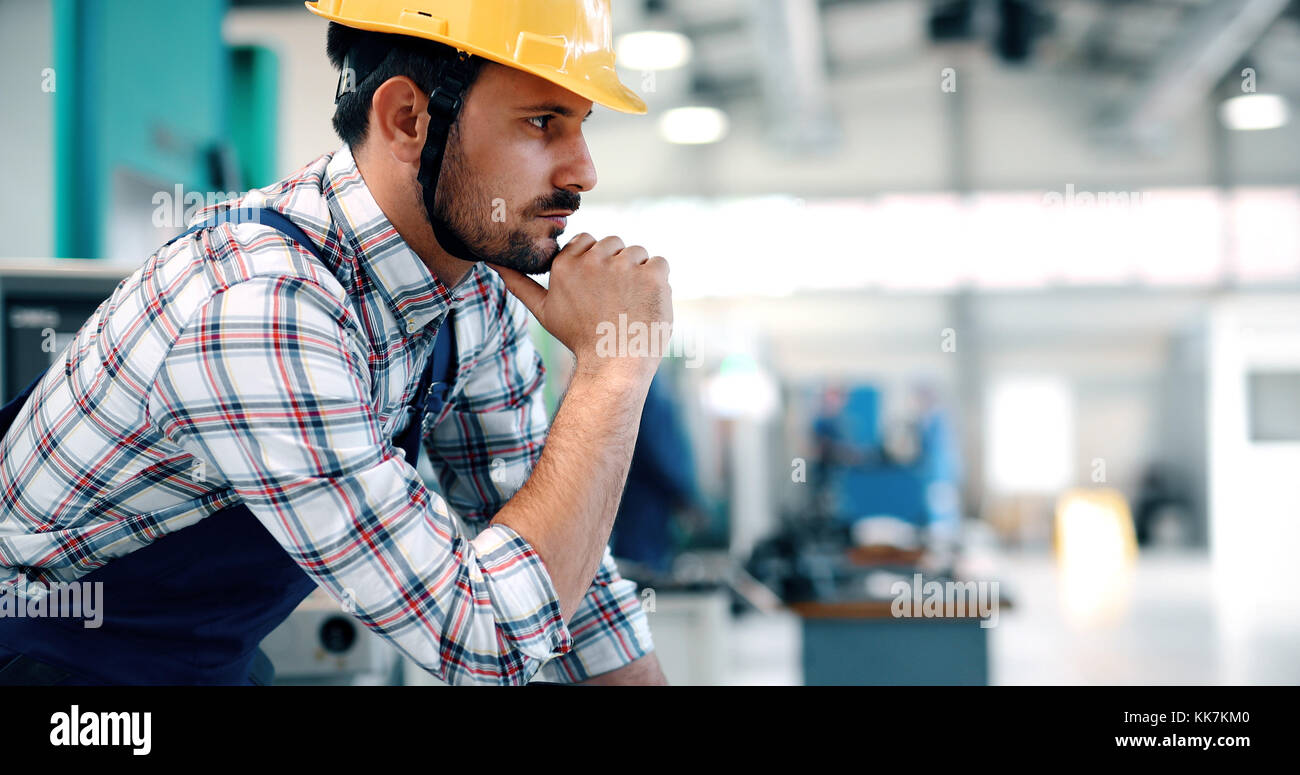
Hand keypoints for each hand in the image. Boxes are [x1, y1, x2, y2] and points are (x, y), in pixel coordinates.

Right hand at [489, 234, 671, 380]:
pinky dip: (659, 283)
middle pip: (615, 244)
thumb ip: (519, 282)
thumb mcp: (543, 310)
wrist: (614, 366)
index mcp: (566, 263)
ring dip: (638, 275)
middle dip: (617, 267)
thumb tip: (493, 261)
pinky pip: (660, 264)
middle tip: (613, 302)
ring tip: (629, 305)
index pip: (588, 242)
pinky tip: (646, 305)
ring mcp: (625, 265)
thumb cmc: (580, 338)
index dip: (596, 266)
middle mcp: (593, 259)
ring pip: (638, 253)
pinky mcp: (652, 274)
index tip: (597, 292)